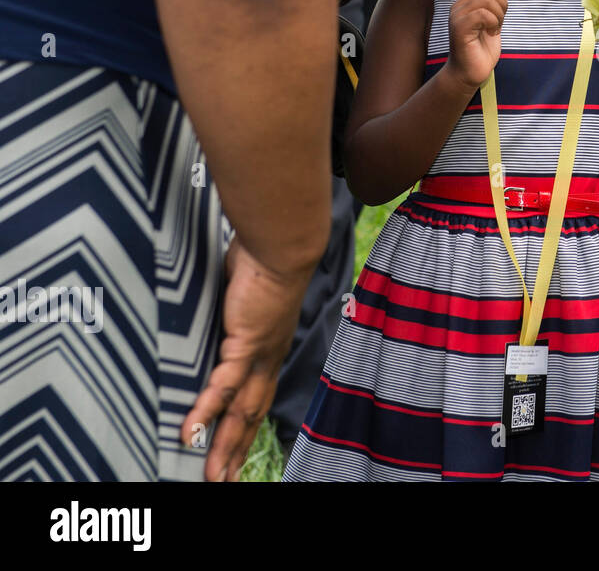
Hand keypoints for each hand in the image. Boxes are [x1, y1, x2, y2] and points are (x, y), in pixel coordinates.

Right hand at [182, 237, 314, 480]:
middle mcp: (268, 358)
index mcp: (268, 350)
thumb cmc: (260, 261)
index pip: (257, 398)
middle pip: (251, 416)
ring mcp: (259, 354)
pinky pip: (224, 386)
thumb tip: (209, 313)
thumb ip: (225, 313)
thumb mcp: (239, 297)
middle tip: (222, 480)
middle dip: (236, 451)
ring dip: (223, 445)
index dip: (245, 428)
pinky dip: (206, 411)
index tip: (234, 452)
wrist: (281, 245)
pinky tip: (189, 433)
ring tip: (210, 476)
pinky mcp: (246, 343)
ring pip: (240, 411)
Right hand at [446, 0, 506, 90]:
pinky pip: (483, 14)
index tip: (498, 8)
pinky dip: (494, 23)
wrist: (469, 73)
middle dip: (501, 2)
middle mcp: (458, 6)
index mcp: (464, 3)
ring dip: (499, 14)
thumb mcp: (491, 22)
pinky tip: (491, 33)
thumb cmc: (481, 49)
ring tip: (495, 28)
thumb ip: (493, 6)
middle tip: (499, 21)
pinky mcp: (459, 29)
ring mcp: (457, 16)